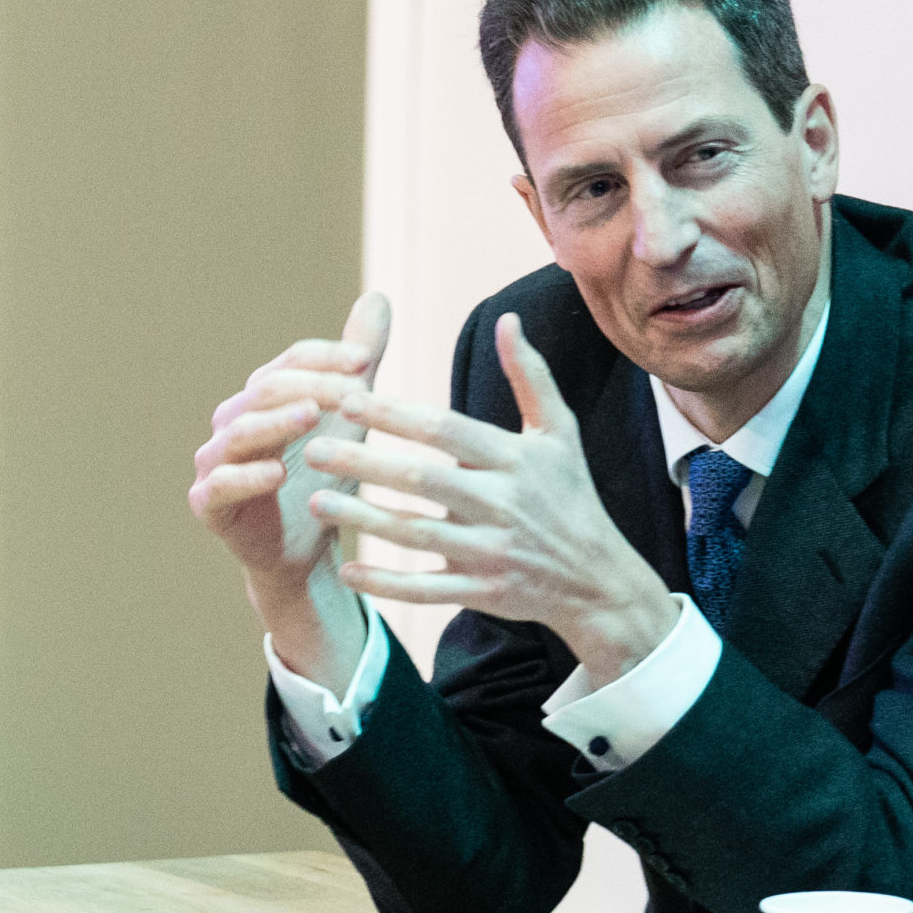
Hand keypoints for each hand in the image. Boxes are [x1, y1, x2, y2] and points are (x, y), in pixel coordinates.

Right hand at [189, 293, 391, 686]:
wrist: (304, 550)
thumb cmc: (322, 476)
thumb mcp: (349, 417)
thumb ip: (357, 362)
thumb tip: (377, 297)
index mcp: (263, 396)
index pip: (291, 361)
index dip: (326, 355)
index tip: (367, 360)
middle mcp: (232, 419)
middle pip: (265, 390)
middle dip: (311, 385)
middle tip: (352, 389)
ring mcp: (215, 461)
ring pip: (239, 432)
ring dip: (275, 422)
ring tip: (311, 416)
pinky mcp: (208, 503)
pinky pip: (221, 485)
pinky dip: (247, 478)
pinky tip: (279, 474)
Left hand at [305, 312, 678, 681]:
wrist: (600, 582)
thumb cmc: (571, 496)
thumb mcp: (560, 433)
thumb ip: (530, 375)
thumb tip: (509, 319)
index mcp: (514, 460)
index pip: (445, 431)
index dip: (396, 415)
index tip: (347, 398)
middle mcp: (502, 505)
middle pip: (422, 481)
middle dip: (364, 463)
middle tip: (313, 448)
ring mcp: (492, 553)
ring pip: (416, 535)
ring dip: (363, 519)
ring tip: (315, 500)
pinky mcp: (483, 593)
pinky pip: (427, 590)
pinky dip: (387, 584)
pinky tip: (347, 571)